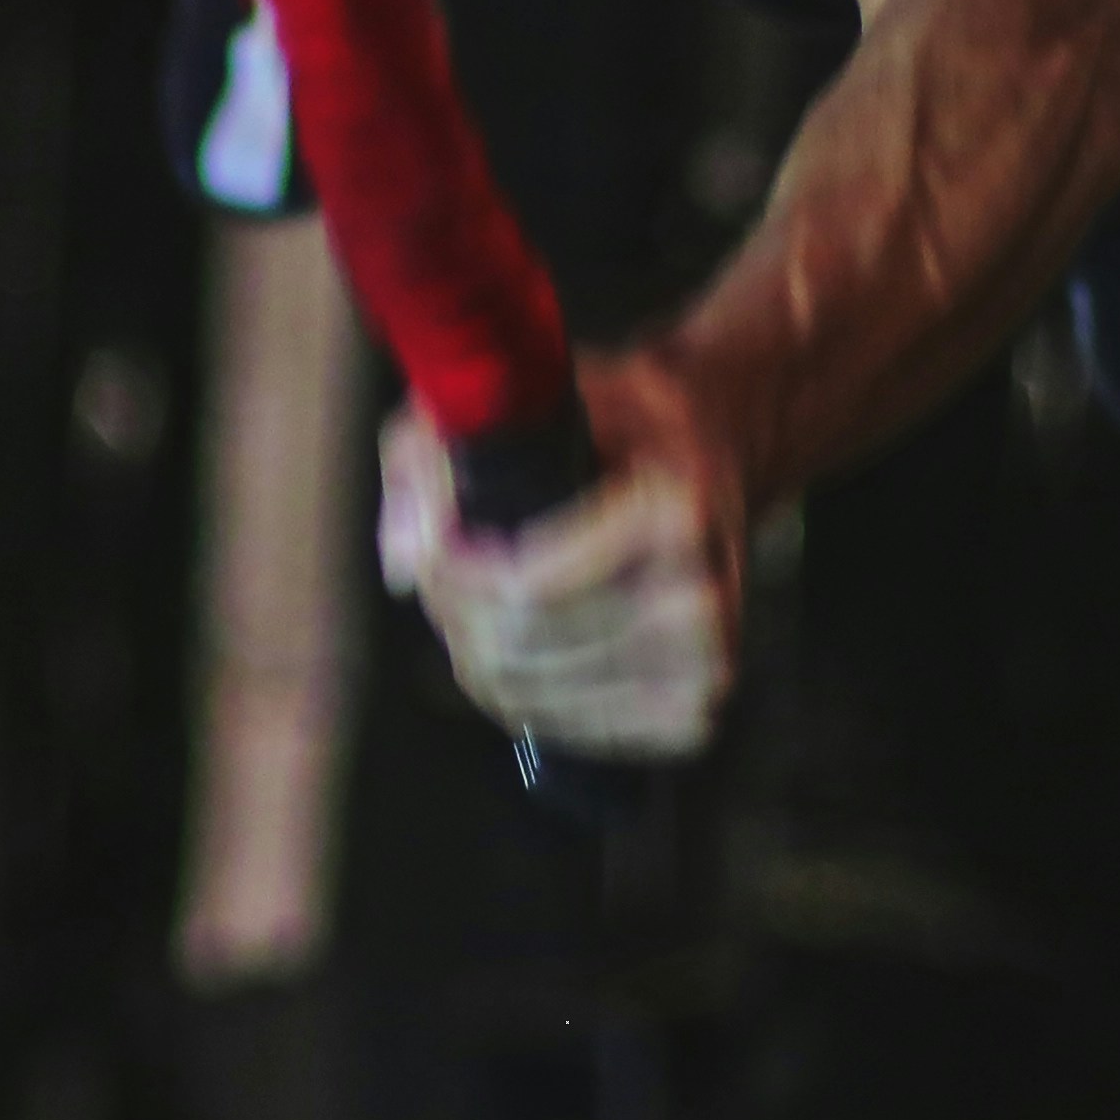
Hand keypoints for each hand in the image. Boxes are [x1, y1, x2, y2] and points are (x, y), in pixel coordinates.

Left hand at [375, 349, 741, 764]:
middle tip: (440, 566)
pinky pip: (562, 728)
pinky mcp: (691, 716)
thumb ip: (431, 450)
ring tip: (476, 599)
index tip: (428, 536)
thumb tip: (402, 564)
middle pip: (518, 646)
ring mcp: (705, 668)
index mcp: (676, 513)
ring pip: (529, 694)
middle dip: (453, 608)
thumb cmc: (614, 426)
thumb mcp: (521, 391)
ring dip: (477, 652)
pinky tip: (516, 644)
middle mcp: (702, 598)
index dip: (448, 569)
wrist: (717, 460)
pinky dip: (518, 693)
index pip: (523, 586)